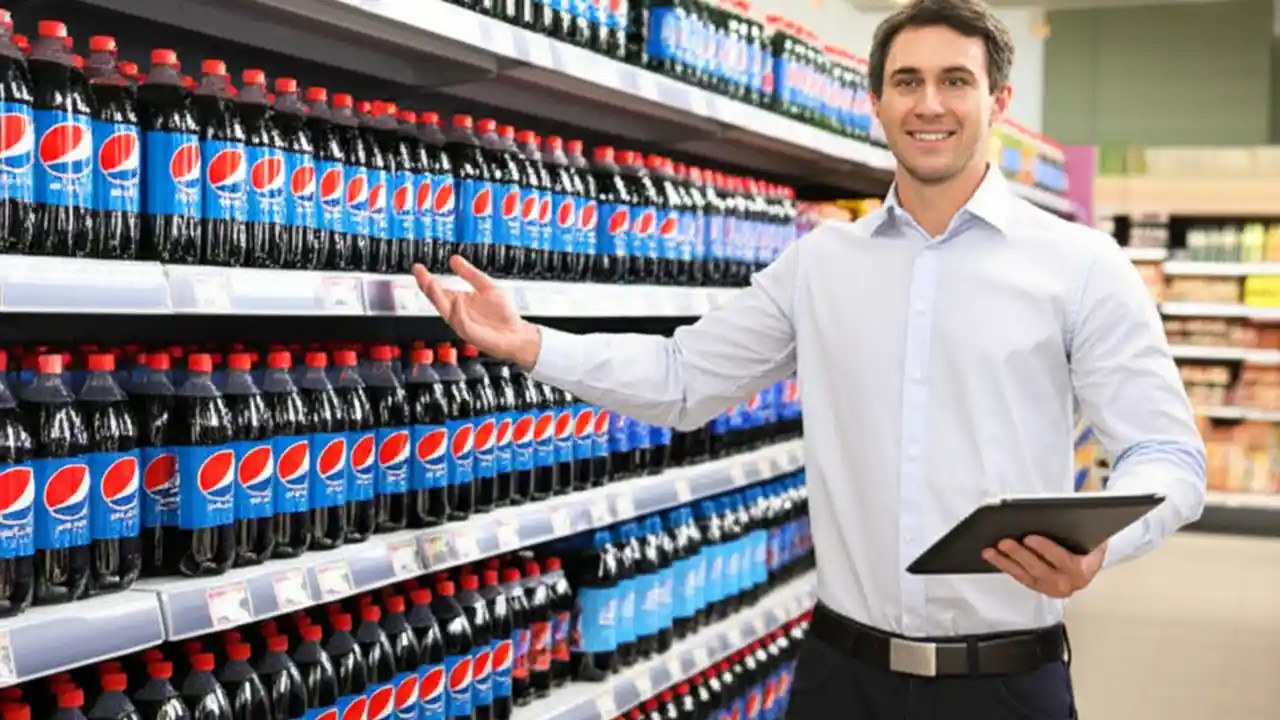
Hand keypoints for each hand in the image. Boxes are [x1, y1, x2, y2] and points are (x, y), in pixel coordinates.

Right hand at [412, 256, 541, 367]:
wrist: (517, 333)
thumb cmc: (503, 314)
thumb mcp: (486, 286)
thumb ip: (469, 274)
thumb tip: (454, 258)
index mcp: (459, 302)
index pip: (439, 290)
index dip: (427, 279)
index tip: (418, 267)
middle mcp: (457, 314)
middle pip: (437, 300)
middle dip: (427, 287)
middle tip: (419, 273)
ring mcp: (463, 325)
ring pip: (446, 311)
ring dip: (437, 298)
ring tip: (430, 283)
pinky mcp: (472, 334)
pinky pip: (462, 323)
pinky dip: (458, 312)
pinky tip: (458, 300)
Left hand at [982, 536, 1105, 598]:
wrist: (1088, 565)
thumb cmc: (1087, 546)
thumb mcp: (1092, 535)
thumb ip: (1082, 525)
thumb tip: (1066, 508)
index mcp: (1084, 569)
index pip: (1063, 559)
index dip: (1046, 549)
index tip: (1029, 538)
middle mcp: (1068, 582)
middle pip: (1040, 568)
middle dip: (1020, 554)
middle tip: (1004, 542)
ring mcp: (1051, 587)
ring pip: (1025, 575)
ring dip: (1006, 562)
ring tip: (990, 550)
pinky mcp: (1037, 587)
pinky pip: (1018, 577)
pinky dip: (1004, 566)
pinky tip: (992, 556)